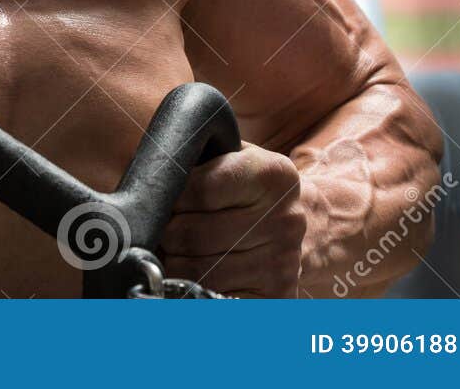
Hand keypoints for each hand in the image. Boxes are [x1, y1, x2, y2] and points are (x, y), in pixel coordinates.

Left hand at [159, 142, 304, 296]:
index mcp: (272, 175)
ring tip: (175, 254)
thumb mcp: (232, 159)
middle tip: (164, 232)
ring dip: (174, 265)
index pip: (198, 190)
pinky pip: (212, 300)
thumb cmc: (250, 193)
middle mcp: (284, 220)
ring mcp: (282, 264)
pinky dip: (192, 292)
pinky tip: (194, 279)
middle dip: (167, 235)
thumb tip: (150, 179)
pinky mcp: (276, 299)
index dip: (172, 197)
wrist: (309, 231)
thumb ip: (195, 161)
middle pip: (191, 235)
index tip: (168, 201)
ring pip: (196, 272)